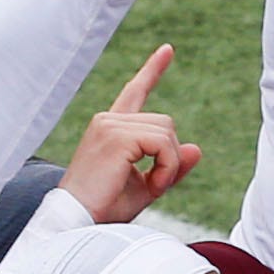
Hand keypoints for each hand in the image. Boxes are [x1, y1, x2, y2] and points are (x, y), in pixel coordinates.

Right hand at [58, 47, 204, 223]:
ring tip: (151, 187)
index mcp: (111, 128)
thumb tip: (196, 148)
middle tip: (156, 185)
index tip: (168, 50)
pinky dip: (167, 167)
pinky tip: (153, 185)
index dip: (153, 70)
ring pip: (167, 132)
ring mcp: (109, 124)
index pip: (134, 91)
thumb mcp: (146, 187)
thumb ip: (170, 166)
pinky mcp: (116, 136)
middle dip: (170, 156)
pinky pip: (162, 143)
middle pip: (166, 123)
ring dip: (169, 164)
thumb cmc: (105, 210)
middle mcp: (107, 119)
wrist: (78, 223)